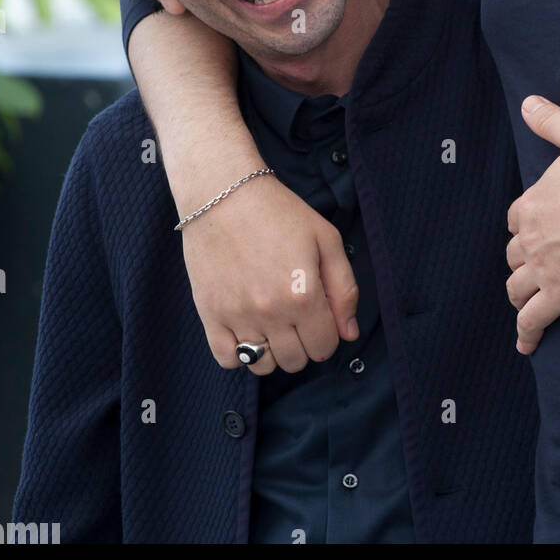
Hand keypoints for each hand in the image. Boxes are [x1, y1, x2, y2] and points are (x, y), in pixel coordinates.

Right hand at [180, 172, 358, 374]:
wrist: (224, 193)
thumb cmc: (279, 212)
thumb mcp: (326, 239)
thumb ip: (345, 288)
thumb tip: (349, 333)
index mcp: (304, 295)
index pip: (325, 347)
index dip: (327, 336)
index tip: (320, 319)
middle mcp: (271, 312)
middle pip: (295, 361)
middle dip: (303, 345)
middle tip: (297, 318)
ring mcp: (237, 316)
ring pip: (263, 366)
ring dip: (273, 352)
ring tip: (272, 324)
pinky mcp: (210, 314)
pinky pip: (228, 359)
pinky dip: (240, 354)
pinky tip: (247, 330)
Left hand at [506, 95, 559, 355]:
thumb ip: (552, 120)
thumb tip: (527, 102)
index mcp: (532, 205)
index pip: (516, 219)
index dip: (523, 225)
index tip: (533, 229)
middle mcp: (531, 239)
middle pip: (515, 255)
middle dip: (521, 260)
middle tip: (533, 266)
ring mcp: (543, 270)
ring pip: (517, 288)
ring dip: (519, 294)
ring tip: (524, 301)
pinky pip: (534, 320)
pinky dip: (527, 334)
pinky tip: (525, 346)